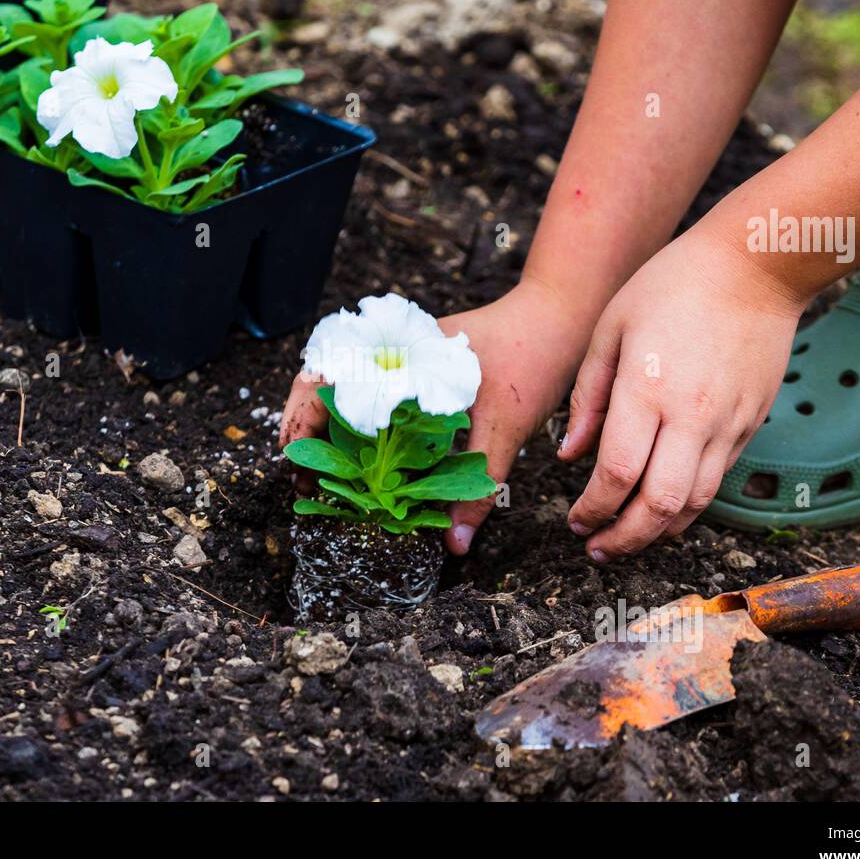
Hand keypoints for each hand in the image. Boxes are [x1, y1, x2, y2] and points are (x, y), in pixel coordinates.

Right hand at [279, 278, 593, 554]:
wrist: (559, 313)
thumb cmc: (532, 360)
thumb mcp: (506, 428)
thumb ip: (480, 488)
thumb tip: (455, 545)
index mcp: (399, 358)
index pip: (322, 382)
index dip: (301, 427)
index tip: (300, 471)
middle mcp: (390, 350)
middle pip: (318, 383)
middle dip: (305, 432)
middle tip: (307, 483)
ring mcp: (399, 353)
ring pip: (341, 386)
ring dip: (327, 427)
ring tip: (326, 474)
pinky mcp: (414, 363)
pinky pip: (369, 389)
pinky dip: (355, 420)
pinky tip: (363, 455)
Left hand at [558, 233, 804, 559]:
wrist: (754, 265)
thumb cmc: (671, 286)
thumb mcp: (609, 329)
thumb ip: (587, 397)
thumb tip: (568, 456)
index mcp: (646, 390)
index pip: (617, 475)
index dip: (592, 509)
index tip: (574, 520)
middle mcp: (691, 416)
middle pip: (659, 506)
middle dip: (624, 539)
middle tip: (597, 547)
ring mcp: (728, 423)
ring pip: (695, 504)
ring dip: (658, 533)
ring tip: (627, 538)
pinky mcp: (751, 424)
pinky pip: (718, 482)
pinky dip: (688, 507)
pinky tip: (663, 508)